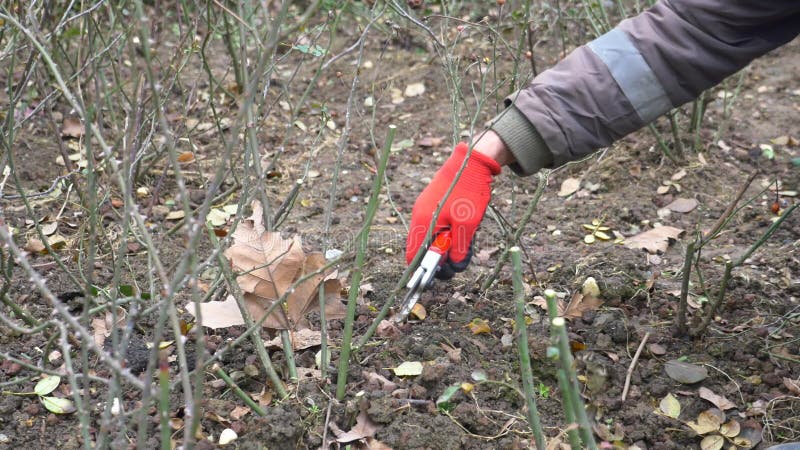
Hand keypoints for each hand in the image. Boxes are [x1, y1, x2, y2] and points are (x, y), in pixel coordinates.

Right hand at [406, 142, 500, 278]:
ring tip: (465, 239)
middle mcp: (419, 216)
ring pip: (431, 237)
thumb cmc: (469, 191)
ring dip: (446, 244)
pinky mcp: (432, 204)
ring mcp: (424, 209)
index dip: (423, 269)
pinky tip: (462, 229)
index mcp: (423, 222)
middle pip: (422, 248)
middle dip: (440, 257)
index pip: (414, 255)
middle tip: (460, 257)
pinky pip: (435, 226)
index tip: (439, 275)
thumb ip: (459, 248)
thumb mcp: (468, 224)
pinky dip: (447, 232)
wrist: (471, 161)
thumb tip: (454, 266)